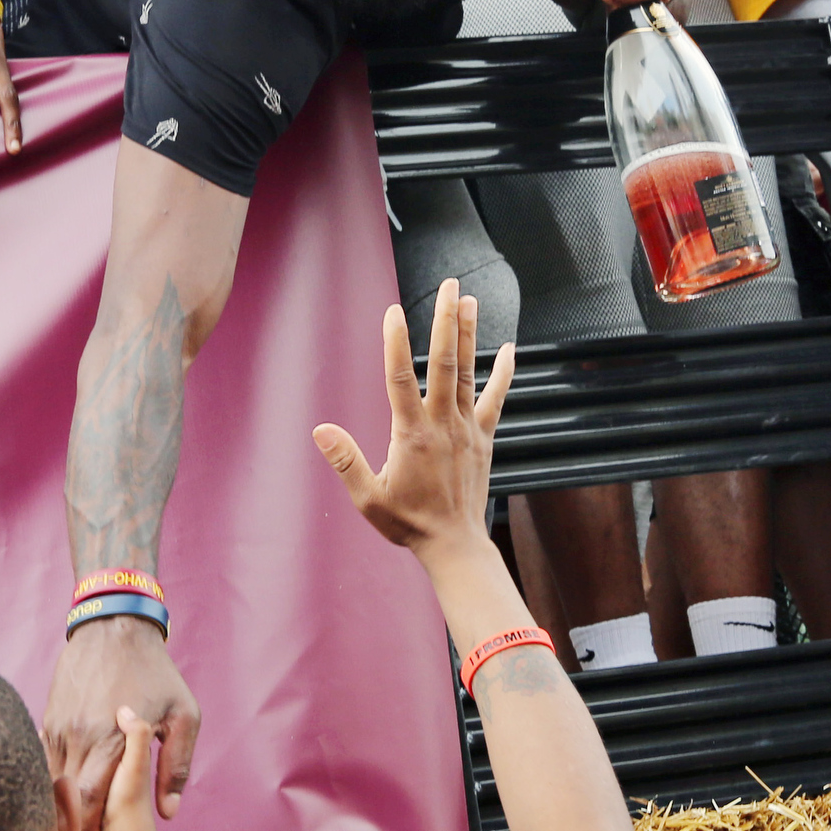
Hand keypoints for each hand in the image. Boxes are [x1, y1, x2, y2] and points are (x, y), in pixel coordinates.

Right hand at [44, 617, 199, 830]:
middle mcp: (79, 737)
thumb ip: (175, 767)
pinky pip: (43, 761)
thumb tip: (168, 810)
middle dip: (76, 822)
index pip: (90, 803)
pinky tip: (70, 785)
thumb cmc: (157, 674)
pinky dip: (53, 778)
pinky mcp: (48, 719)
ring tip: (83, 811)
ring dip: (63, 802)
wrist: (115, 627)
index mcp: (112, 740)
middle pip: (65, 800)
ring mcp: (59, 728)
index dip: (94, 828)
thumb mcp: (184, 716)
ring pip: (50, 782)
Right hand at [313, 279, 513, 566]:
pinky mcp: (483, 439)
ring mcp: (466, 429)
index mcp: (412, 435)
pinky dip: (503, 374)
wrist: (454, 544)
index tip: (393, 312)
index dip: (396, 343)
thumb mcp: (367, 497)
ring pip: (469, 372)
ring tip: (469, 299)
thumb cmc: (408, 522)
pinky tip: (509, 349)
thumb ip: (345, 460)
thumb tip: (320, 430)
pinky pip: (495, 400)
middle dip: (445, 320)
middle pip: (445, 362)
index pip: (401, 379)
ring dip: (469, 334)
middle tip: (449, 285)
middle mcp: (442, 425)